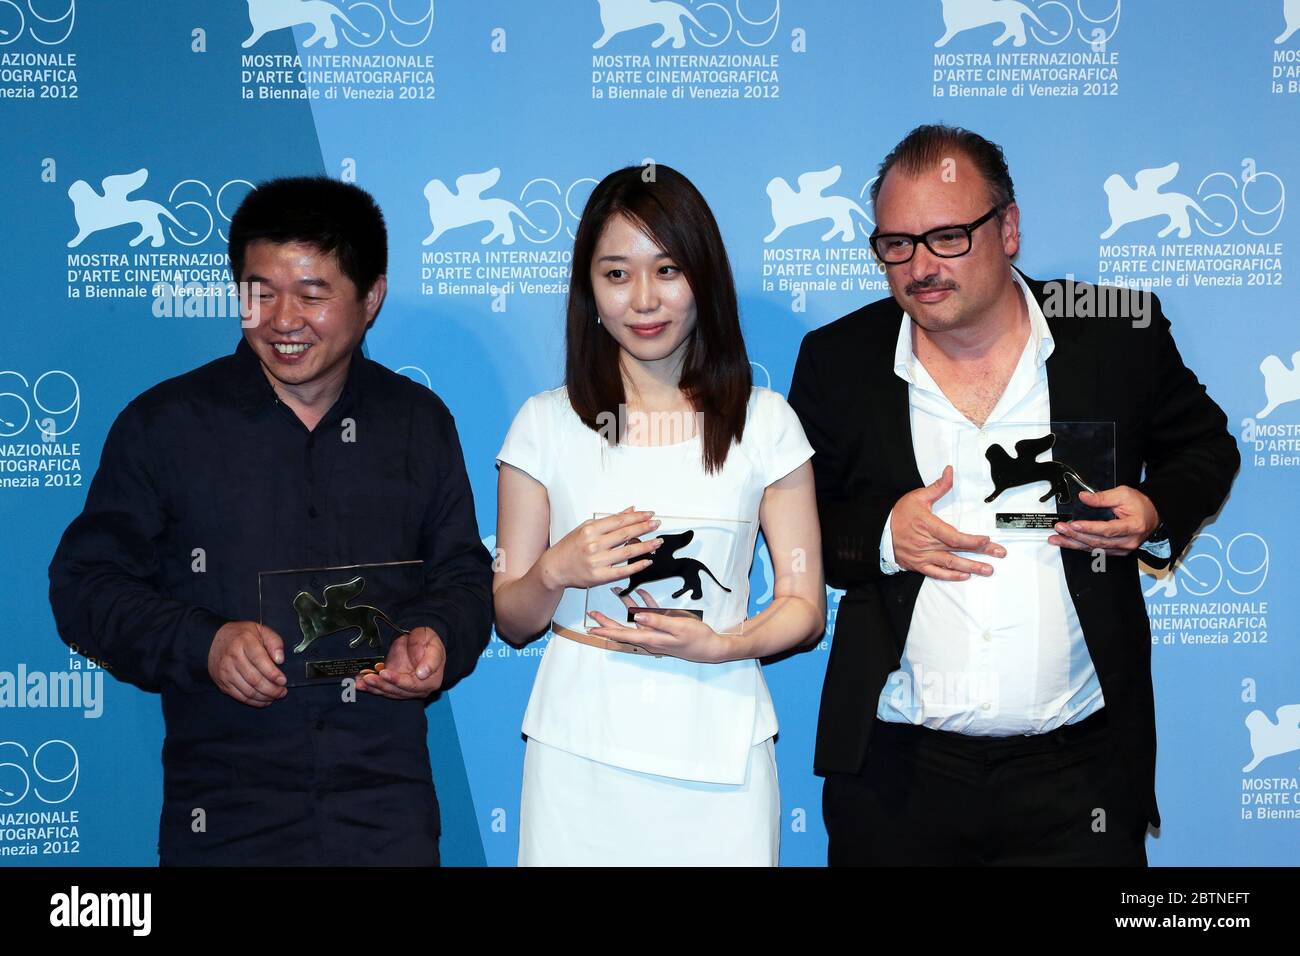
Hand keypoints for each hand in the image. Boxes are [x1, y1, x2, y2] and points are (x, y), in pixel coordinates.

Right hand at [208, 621, 286, 706]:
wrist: (214, 640)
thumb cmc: (242, 636)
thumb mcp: (261, 630)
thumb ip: (274, 642)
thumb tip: (280, 660)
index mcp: (244, 642)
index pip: (260, 661)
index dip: (273, 674)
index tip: (283, 681)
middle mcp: (233, 658)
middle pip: (254, 679)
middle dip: (272, 689)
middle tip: (282, 692)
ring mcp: (226, 672)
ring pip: (247, 691)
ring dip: (264, 697)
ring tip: (275, 696)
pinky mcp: (222, 682)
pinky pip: (239, 696)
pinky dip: (254, 701)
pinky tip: (264, 700)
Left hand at [357, 626, 445, 698]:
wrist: (423, 642)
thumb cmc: (429, 642)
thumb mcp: (433, 644)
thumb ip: (431, 658)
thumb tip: (422, 673)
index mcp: (431, 680)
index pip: (412, 684)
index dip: (397, 680)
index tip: (384, 673)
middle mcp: (418, 689)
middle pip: (397, 691)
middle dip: (381, 684)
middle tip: (367, 677)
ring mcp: (405, 689)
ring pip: (388, 692)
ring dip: (373, 687)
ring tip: (360, 681)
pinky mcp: (395, 686)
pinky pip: (382, 689)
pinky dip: (370, 687)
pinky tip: (359, 683)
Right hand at [538, 506, 662, 590]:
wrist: (554, 568)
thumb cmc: (569, 547)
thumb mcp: (586, 528)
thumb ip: (610, 520)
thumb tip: (630, 510)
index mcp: (590, 530)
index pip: (619, 521)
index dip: (637, 517)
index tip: (649, 515)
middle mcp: (593, 544)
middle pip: (625, 534)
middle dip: (644, 528)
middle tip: (657, 524)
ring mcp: (597, 561)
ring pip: (627, 552)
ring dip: (646, 546)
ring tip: (657, 542)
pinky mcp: (599, 577)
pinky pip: (623, 571)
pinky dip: (637, 566)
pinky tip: (647, 561)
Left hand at [586, 587, 728, 662]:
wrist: (710, 646)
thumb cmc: (695, 639)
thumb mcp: (677, 628)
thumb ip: (657, 621)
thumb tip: (637, 617)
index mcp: (651, 638)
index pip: (622, 635)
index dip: (606, 631)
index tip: (592, 629)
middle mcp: (650, 635)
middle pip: (623, 628)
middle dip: (607, 621)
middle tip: (593, 613)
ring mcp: (657, 629)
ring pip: (636, 617)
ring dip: (626, 604)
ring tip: (615, 592)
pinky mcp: (665, 623)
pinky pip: (651, 611)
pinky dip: (645, 601)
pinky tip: (640, 591)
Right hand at [891, 465, 1005, 579]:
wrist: (879, 531)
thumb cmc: (899, 514)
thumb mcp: (918, 496)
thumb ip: (938, 486)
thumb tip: (950, 471)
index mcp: (928, 526)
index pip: (954, 536)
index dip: (971, 541)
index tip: (986, 540)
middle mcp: (926, 543)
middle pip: (957, 550)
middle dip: (980, 553)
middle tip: (998, 554)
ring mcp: (922, 556)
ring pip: (950, 564)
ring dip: (970, 567)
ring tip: (987, 570)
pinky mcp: (919, 564)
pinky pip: (936, 573)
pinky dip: (951, 576)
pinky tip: (964, 576)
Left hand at [1049, 485, 1158, 555]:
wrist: (1153, 516)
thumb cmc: (1140, 505)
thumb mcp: (1123, 494)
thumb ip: (1103, 497)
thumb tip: (1084, 497)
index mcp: (1133, 526)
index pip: (1107, 529)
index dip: (1089, 528)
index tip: (1074, 525)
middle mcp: (1128, 541)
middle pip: (1098, 541)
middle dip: (1075, 536)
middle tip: (1059, 529)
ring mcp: (1123, 548)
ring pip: (1095, 548)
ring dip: (1073, 543)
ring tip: (1057, 539)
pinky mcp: (1117, 551)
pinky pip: (1097, 551)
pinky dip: (1081, 547)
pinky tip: (1068, 543)